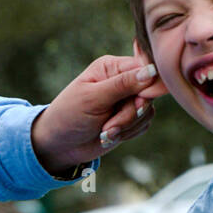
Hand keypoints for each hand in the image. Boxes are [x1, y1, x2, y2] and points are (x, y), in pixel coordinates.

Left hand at [30, 41, 169, 174]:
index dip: (147, 86)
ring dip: (126, 126)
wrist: (61, 145)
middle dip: (130, 114)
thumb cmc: (69, 116)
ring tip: (104, 132)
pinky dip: (128, 133)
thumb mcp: (93, 98)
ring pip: (147, 111)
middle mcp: (122, 81)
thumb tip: (151, 71)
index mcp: (111, 67)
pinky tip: (109, 135)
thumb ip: (122, 85)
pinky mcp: (130, 118)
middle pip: (147, 93)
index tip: (137, 102)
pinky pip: (144, 124)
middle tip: (109, 125)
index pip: (143, 68)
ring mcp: (127, 100)